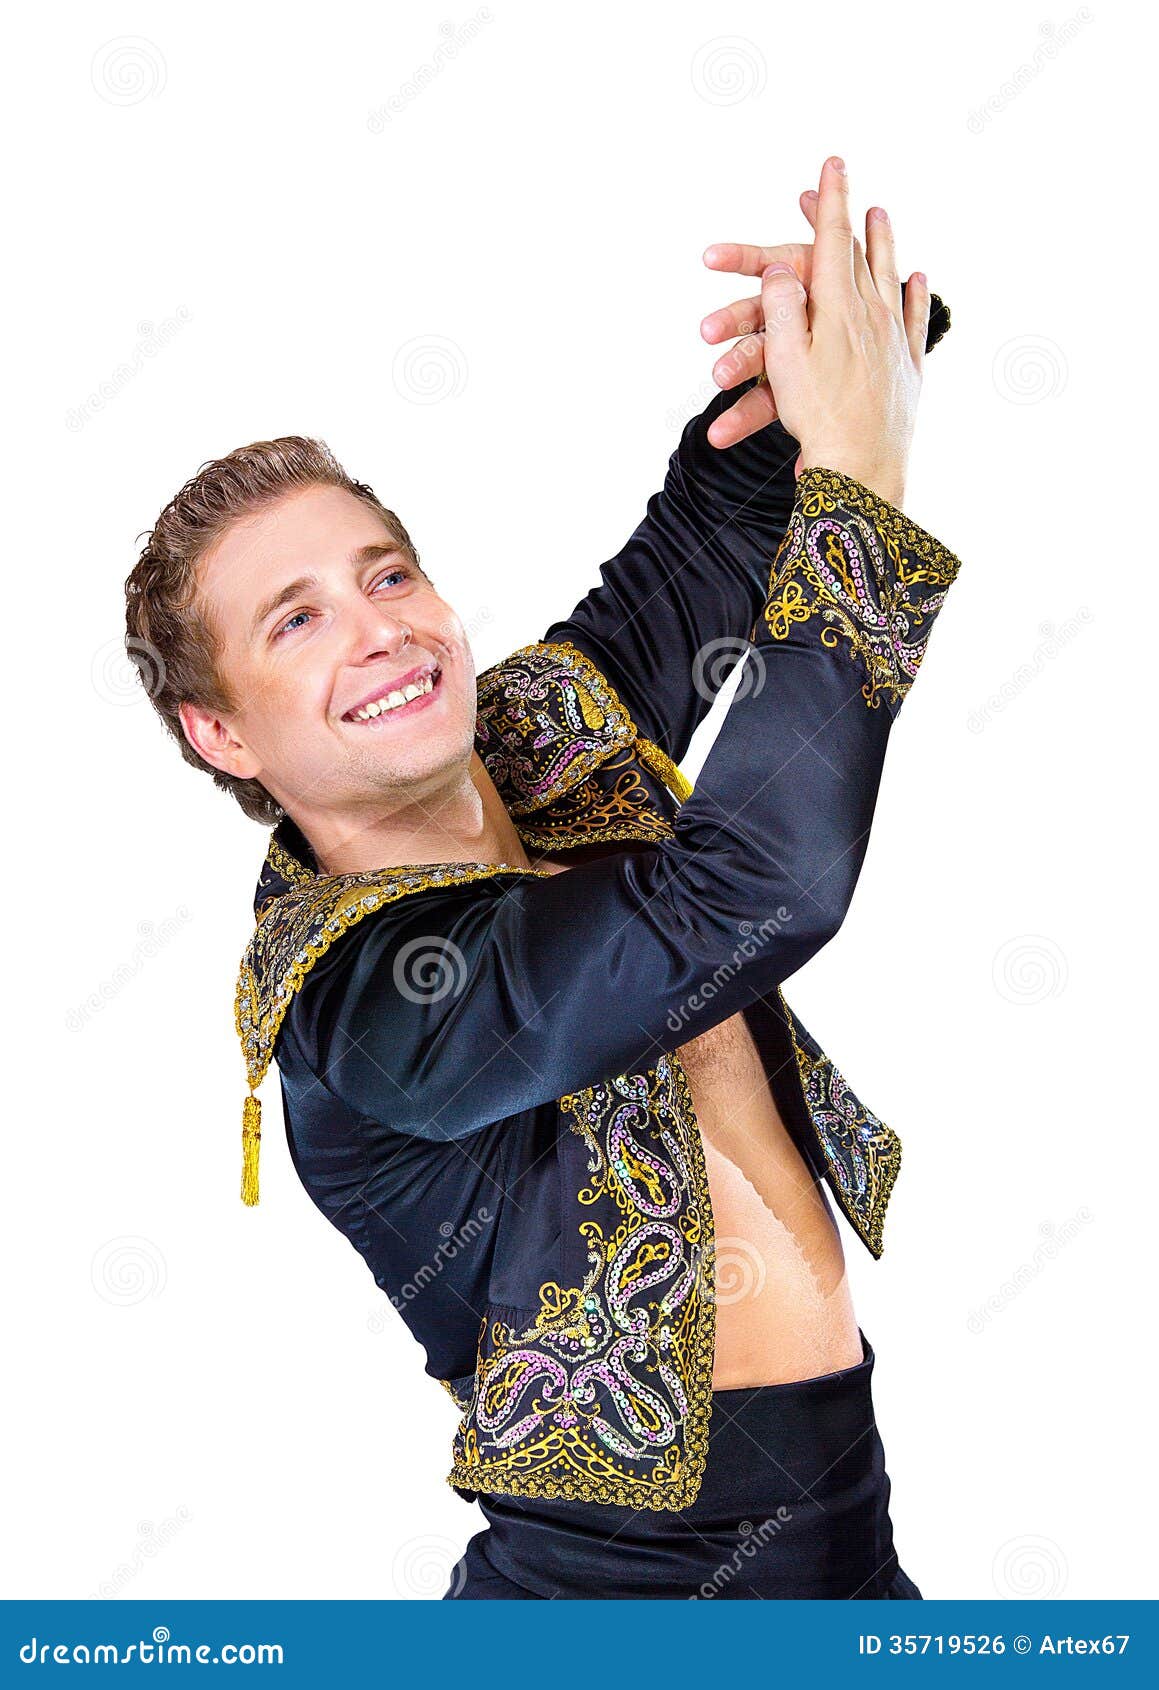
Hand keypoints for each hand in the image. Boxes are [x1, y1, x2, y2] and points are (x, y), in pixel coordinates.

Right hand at [701, 159, 928, 504]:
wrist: (860, 469)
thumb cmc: (816, 418)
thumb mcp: (785, 359)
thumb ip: (784, 305)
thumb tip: (785, 266)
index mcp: (838, 309)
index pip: (833, 240)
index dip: (831, 200)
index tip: (832, 164)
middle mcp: (872, 315)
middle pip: (862, 252)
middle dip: (848, 214)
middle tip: (843, 182)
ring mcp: (894, 340)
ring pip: (890, 277)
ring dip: (885, 242)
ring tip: (883, 213)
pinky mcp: (907, 369)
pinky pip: (915, 320)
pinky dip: (916, 294)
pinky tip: (917, 279)